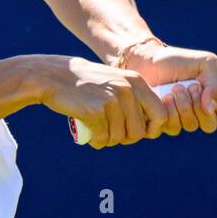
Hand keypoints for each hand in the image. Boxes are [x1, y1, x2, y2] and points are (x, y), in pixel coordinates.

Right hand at [36, 56, 168, 148]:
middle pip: (138, 132)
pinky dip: (97, 142)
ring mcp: (111, 100)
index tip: (136, 131)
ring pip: (119, 137)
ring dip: (109, 141)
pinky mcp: (95, 111)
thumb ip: (135, 97)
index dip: (152, 129)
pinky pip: (103, 138)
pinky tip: (92, 135)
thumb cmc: (87, 83)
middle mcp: (127, 90)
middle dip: (125, 138)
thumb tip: (153, 126)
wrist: (56, 76)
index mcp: (137, 82)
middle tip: (112, 134)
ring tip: (100, 133)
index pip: (160, 115)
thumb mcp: (117, 81)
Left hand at [120, 40, 216, 135]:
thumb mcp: (204, 63)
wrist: (146, 60)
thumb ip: (216, 82)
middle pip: (210, 125)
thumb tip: (212, 107)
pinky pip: (171, 129)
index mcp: (213, 98)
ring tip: (173, 89)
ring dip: (183, 106)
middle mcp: (199, 112)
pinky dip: (168, 112)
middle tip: (189, 87)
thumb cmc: (176, 61)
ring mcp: (181, 120)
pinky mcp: (162, 124)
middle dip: (199, 105)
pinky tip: (163, 98)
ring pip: (191, 126)